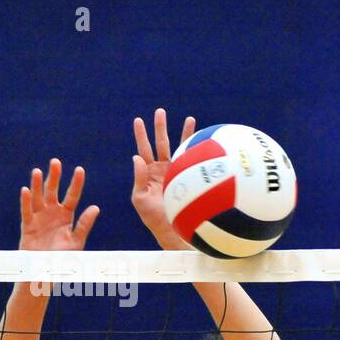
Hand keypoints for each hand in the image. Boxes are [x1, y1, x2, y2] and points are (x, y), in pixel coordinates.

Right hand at [19, 158, 99, 250]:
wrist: (46, 272)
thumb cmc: (62, 258)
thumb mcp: (76, 241)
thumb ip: (84, 224)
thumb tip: (96, 207)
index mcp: (66, 216)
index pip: (72, 196)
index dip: (76, 183)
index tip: (80, 170)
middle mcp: (52, 213)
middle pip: (53, 192)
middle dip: (54, 177)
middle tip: (55, 162)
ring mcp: (39, 218)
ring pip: (38, 198)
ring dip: (37, 185)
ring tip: (37, 171)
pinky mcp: (28, 226)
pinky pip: (26, 212)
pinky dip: (25, 201)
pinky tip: (26, 190)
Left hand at [132, 108, 195, 248]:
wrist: (172, 228)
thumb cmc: (153, 217)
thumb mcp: (140, 199)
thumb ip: (138, 178)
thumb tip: (135, 157)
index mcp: (148, 173)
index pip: (143, 149)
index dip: (141, 135)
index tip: (138, 120)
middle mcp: (162, 169)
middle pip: (161, 143)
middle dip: (160, 127)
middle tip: (160, 111)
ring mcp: (176, 171)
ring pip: (179, 147)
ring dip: (183, 133)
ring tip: (189, 119)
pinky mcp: (188, 176)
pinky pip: (193, 159)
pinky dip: (197, 148)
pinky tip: (203, 138)